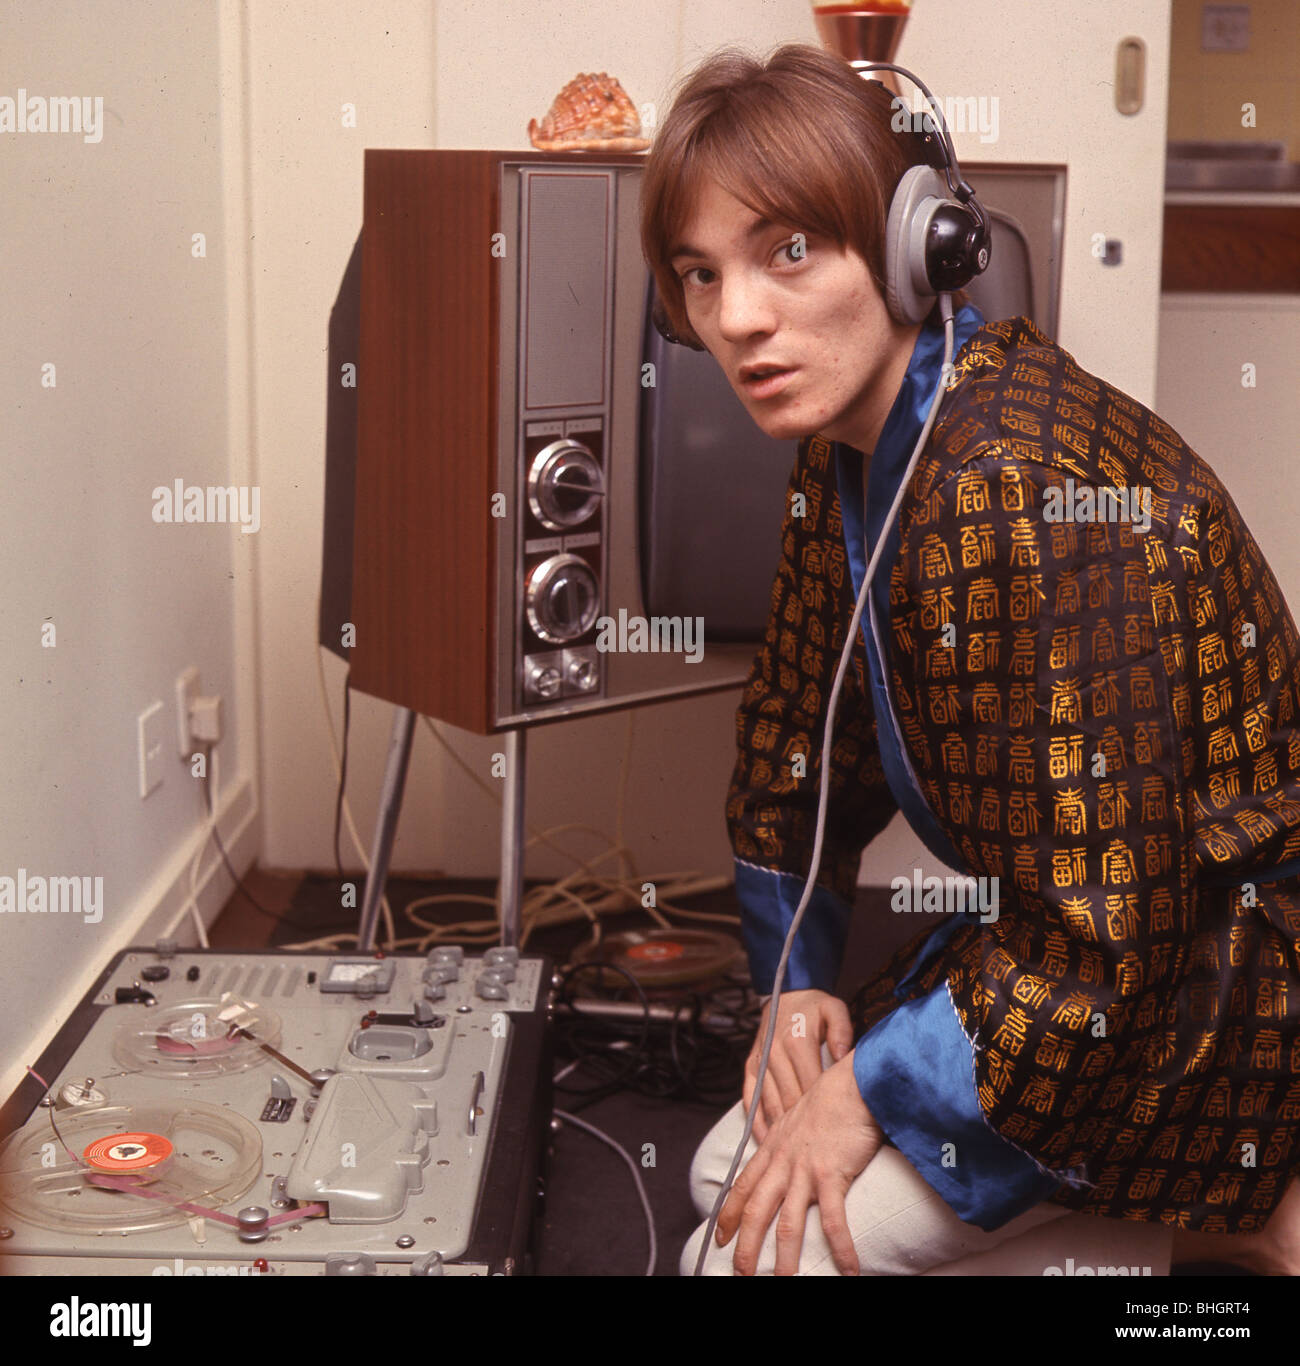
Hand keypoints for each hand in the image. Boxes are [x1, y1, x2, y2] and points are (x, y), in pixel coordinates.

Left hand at [718, 1050, 882, 1274]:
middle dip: (746, 1248)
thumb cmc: (832, 1099)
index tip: (718, 1237)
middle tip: (741, 1274)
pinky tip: (849, 1269)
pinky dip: (840, 1248)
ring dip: (785, 1258)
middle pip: (756, 1212)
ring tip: (784, 1282)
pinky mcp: (831, 1174)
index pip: (742, 1187)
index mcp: (773, 1148)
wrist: (854, 1083)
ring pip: (786, 1223)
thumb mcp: (797, 1119)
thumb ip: (786, 1140)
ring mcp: (805, 1169)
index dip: (729, 1214)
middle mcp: (783, 1161)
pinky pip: (833, 1220)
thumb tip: (783, 1155)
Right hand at [744, 988, 853, 1142]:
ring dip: (781, 1131)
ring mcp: (759, 1062)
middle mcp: (775, 1054)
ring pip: (771, 1104)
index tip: (836, 1131)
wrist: (785, 992)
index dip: (823, 1111)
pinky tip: (765, 1141)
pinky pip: (750, 1100)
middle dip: (804, 1128)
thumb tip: (842, 1055)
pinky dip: (757, 1122)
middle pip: (791, 1100)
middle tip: (819, 1151)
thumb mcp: (834, 1008)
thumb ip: (842, 1029)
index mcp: (797, 1042)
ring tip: (795, 1154)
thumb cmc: (813, 1006)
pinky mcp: (750, 1067)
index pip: (811, 1086)